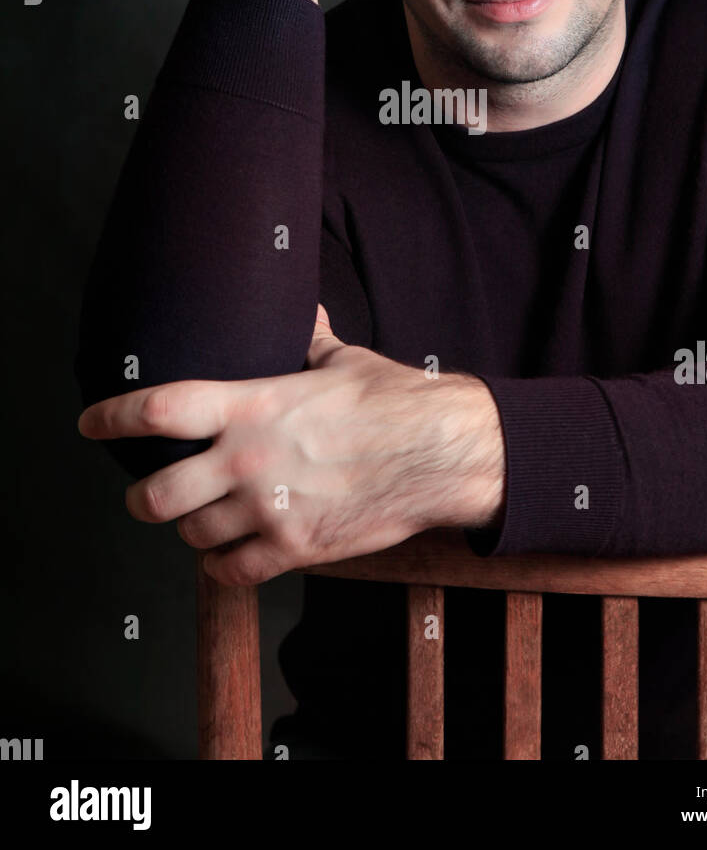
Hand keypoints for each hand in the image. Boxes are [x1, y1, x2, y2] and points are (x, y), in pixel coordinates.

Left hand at [77, 306, 504, 585]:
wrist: (442, 452)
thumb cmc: (397, 399)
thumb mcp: (344, 360)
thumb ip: (310, 339)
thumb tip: (304, 309)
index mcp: (253, 405)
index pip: (159, 411)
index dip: (112, 416)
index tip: (89, 422)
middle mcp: (249, 459)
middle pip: (155, 495)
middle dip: (141, 499)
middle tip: (146, 495)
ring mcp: (269, 508)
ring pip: (192, 536)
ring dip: (190, 531)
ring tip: (201, 520)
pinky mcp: (296, 547)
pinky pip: (232, 572)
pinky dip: (223, 567)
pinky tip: (230, 554)